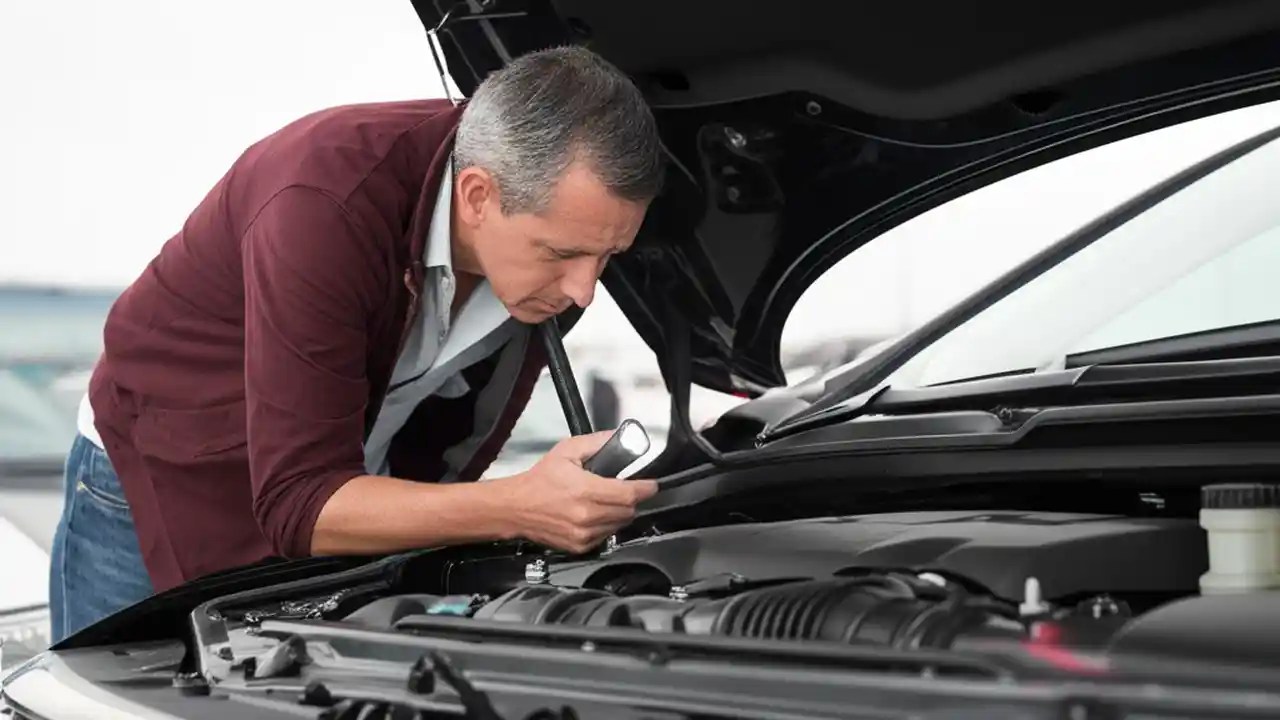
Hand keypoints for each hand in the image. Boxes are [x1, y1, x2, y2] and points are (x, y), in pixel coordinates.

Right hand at [492, 430, 658, 553]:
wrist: (516, 508)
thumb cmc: (539, 481)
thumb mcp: (567, 451)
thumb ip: (596, 442)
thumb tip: (618, 436)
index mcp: (586, 491)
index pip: (630, 494)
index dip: (646, 489)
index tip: (651, 484)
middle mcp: (587, 516)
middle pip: (629, 511)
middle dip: (632, 499)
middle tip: (626, 489)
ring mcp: (584, 534)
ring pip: (620, 525)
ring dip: (620, 513)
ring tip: (607, 501)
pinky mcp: (580, 546)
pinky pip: (607, 536)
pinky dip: (607, 525)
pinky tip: (595, 514)